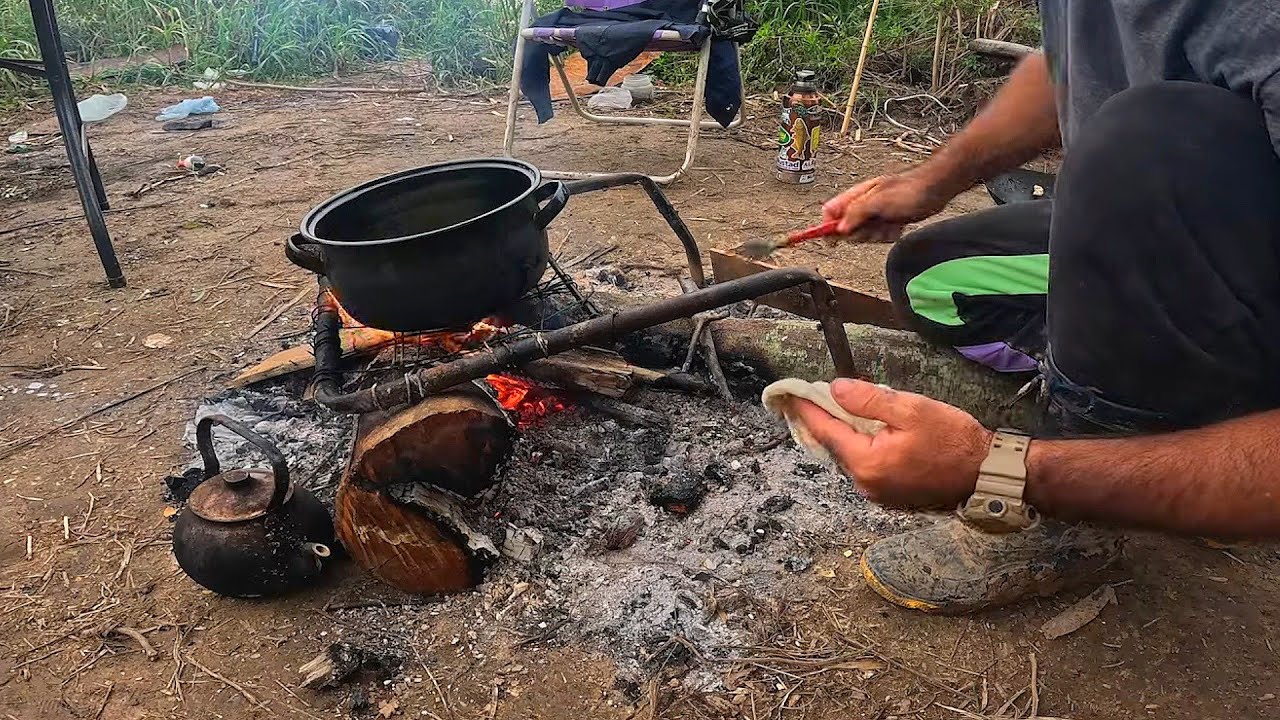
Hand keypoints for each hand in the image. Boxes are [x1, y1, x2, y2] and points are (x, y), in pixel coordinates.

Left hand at [790, 379, 991, 508]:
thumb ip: (868, 399)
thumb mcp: (911, 409)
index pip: (825, 431)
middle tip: (816, 394)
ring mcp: (877, 494)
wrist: (987, 474)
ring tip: (845, 407)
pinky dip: (861, 447)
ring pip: (849, 456)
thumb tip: (835, 389)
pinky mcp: (889, 497)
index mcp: (867, 463)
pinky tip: (869, 431)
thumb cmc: (954, 441)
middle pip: (834, 445)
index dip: (807, 409)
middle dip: (826, 419)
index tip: (789, 393)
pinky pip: (865, 467)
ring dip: (846, 433)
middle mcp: (865, 484)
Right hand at [821, 168, 953, 241]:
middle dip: (860, 233)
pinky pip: (880, 236)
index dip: (828, 226)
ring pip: (864, 235)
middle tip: (873, 227)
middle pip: (846, 229)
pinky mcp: (888, 221)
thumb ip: (856, 213)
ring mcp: (875, 214)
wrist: (935, 189)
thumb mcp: (878, 201)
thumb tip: (839, 228)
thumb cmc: (910, 189)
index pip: (830, 212)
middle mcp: (863, 205)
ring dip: (877, 235)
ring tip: (889, 224)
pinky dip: (889, 235)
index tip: (831, 239)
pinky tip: (898, 226)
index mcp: (855, 196)